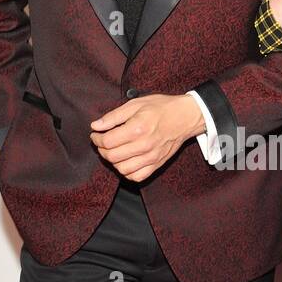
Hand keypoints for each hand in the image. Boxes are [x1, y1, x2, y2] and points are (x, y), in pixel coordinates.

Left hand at [89, 94, 203, 181]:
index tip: (96, 134)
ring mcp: (151, 157)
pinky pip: (137, 177)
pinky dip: (127, 172)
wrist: (185, 117)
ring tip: (114, 151)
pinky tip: (126, 161)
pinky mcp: (157, 164)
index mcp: (137, 128)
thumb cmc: (161, 108)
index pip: (108, 141)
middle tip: (102, 142)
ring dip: (113, 161)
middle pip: (112, 156)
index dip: (97, 139)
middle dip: (101, 149)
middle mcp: (144, 145)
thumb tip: (96, 125)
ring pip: (122, 169)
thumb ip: (114, 116)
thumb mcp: (136, 104)